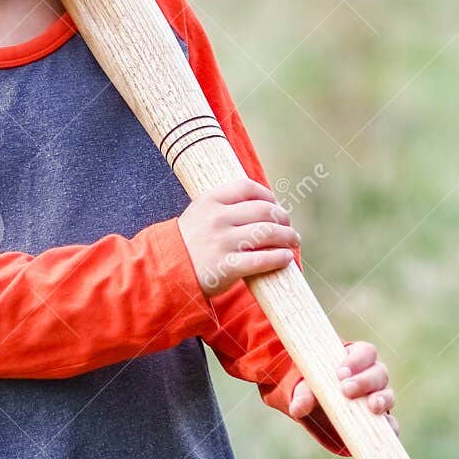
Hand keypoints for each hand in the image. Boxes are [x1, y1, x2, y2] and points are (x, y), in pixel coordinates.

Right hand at [177, 178, 299, 296]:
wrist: (165, 271)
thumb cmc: (188, 243)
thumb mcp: (198, 214)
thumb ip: (223, 206)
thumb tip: (261, 205)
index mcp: (210, 201)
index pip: (248, 188)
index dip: (268, 196)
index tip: (275, 205)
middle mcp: (217, 218)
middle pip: (263, 210)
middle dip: (282, 218)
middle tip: (288, 226)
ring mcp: (222, 243)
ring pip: (267, 233)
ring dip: (287, 237)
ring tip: (293, 241)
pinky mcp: (226, 267)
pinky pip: (261, 260)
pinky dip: (279, 258)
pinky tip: (285, 258)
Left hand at [289, 340, 397, 434]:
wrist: (322, 410)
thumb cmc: (317, 389)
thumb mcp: (308, 389)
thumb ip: (303, 395)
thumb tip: (297, 408)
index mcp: (358, 359)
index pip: (365, 352)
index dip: (356, 360)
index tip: (340, 372)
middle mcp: (373, 377)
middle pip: (379, 372)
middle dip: (364, 381)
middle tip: (346, 390)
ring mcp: (380, 398)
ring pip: (388, 394)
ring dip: (382, 400)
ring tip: (372, 407)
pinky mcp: (381, 421)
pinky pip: (392, 423)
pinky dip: (391, 427)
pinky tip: (386, 430)